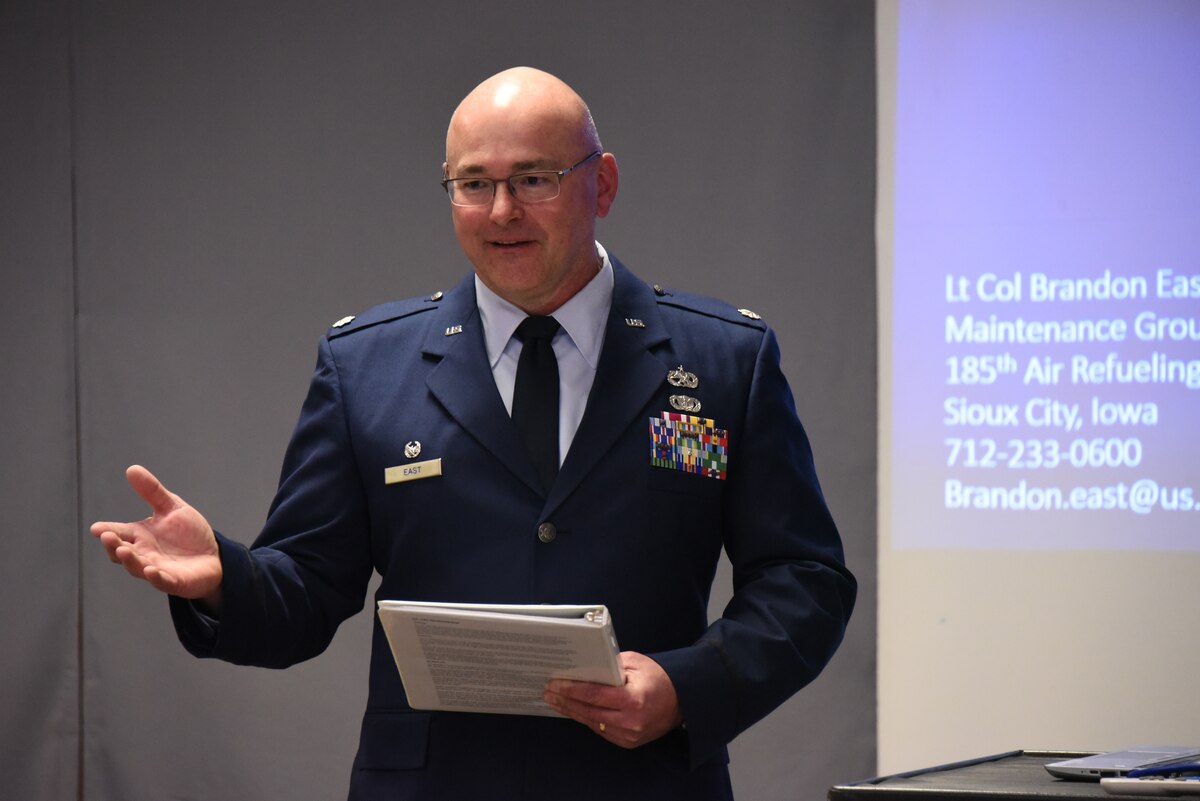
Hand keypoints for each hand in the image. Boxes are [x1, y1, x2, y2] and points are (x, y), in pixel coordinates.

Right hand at [90, 465, 222, 605]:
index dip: (107, 531)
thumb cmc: (188, 534)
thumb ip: (152, 492)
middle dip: (113, 545)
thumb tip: (132, 469)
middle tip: (108, 537)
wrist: (214, 556)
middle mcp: (144, 554)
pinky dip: (156, 577)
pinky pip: (162, 581)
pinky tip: (152, 570)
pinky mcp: (174, 581)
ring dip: (130, 560)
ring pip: (137, 567)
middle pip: (122, 552)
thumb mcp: (172, 508)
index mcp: (140, 536)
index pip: (119, 533)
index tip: (97, 528)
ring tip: (123, 550)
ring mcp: (157, 569)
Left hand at [543, 651, 682, 747]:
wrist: (682, 701)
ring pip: (592, 723)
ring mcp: (629, 735)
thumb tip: (585, 666)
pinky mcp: (628, 742)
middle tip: (548, 692)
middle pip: (588, 712)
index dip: (571, 690)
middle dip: (565, 701)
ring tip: (556, 701)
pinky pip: (601, 730)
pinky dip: (587, 719)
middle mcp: (630, 721)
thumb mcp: (636, 662)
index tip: (555, 684)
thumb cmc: (659, 677)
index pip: (594, 695)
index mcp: (632, 699)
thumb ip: (610, 665)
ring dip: (572, 712)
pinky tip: (574, 710)